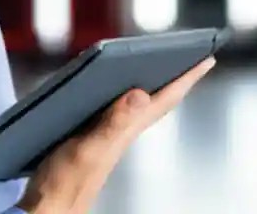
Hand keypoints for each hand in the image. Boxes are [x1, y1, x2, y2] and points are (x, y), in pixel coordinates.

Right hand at [15, 57, 216, 213]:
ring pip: (140, 104)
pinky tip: (117, 90)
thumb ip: (114, 122)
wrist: (48, 208)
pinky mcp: (93, 140)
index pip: (165, 98)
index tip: (208, 58)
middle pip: (158, 98)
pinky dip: (124, 94)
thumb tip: (141, 93)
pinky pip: (118, 110)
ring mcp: (111, 137)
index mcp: (128, 130)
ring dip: (153, 84)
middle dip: (176, 76)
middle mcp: (124, 132)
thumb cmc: (66, 184)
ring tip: (163, 67)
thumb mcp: (89, 148)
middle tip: (193, 56)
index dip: (188, 77)